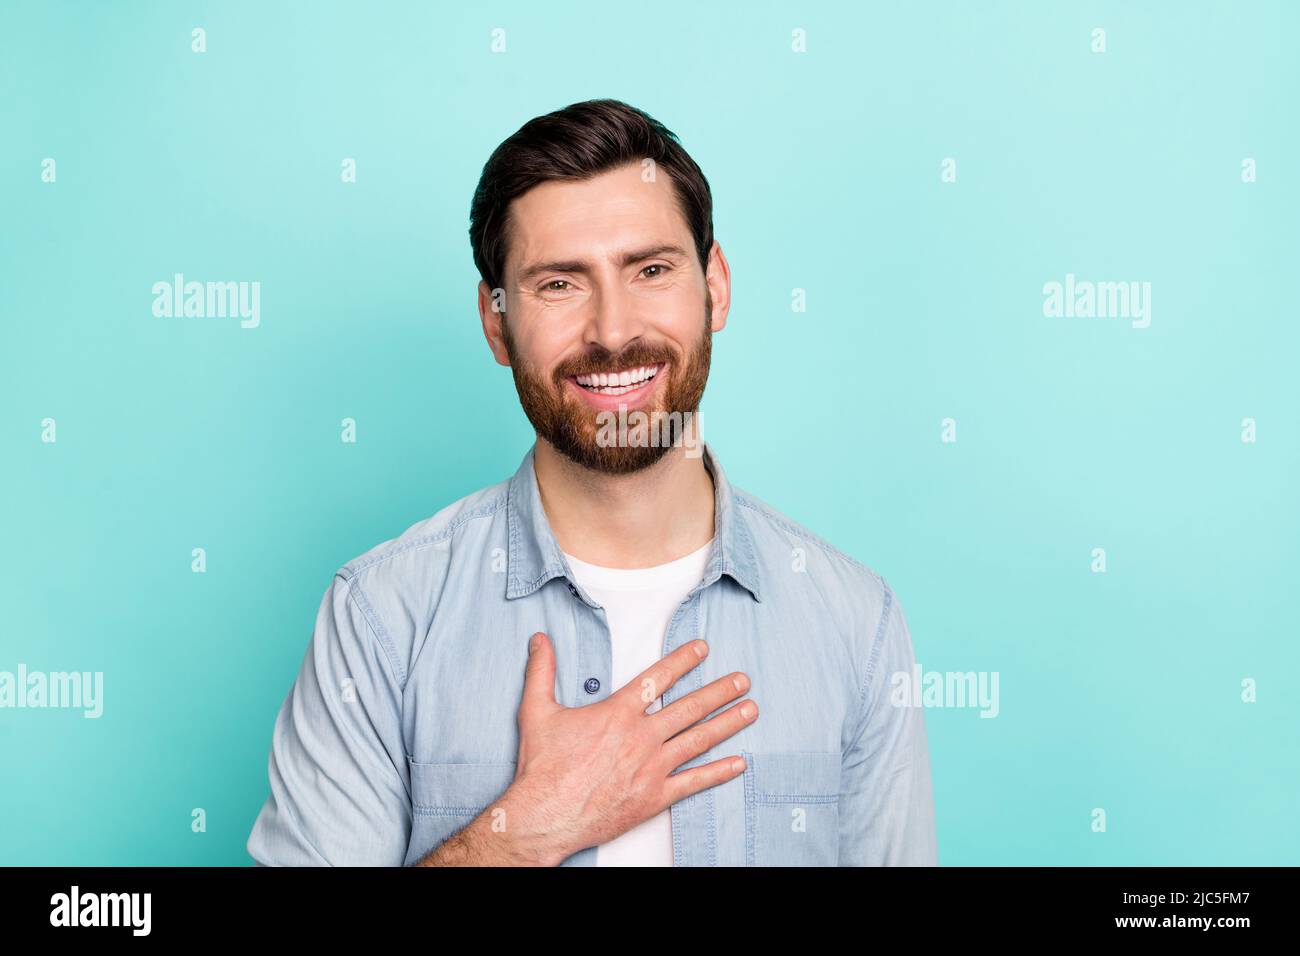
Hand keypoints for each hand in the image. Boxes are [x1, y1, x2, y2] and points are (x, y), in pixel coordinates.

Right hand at [504, 631, 755, 864]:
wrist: (545, 815)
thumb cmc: (542, 767)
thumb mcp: (536, 710)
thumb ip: (542, 670)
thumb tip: (539, 639)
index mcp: (617, 713)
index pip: (658, 678)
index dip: (683, 660)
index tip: (703, 649)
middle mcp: (640, 737)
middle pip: (689, 708)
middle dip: (719, 691)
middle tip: (742, 680)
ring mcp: (651, 768)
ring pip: (698, 740)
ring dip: (727, 723)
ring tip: (750, 710)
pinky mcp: (654, 796)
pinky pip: (694, 782)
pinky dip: (718, 772)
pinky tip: (738, 763)